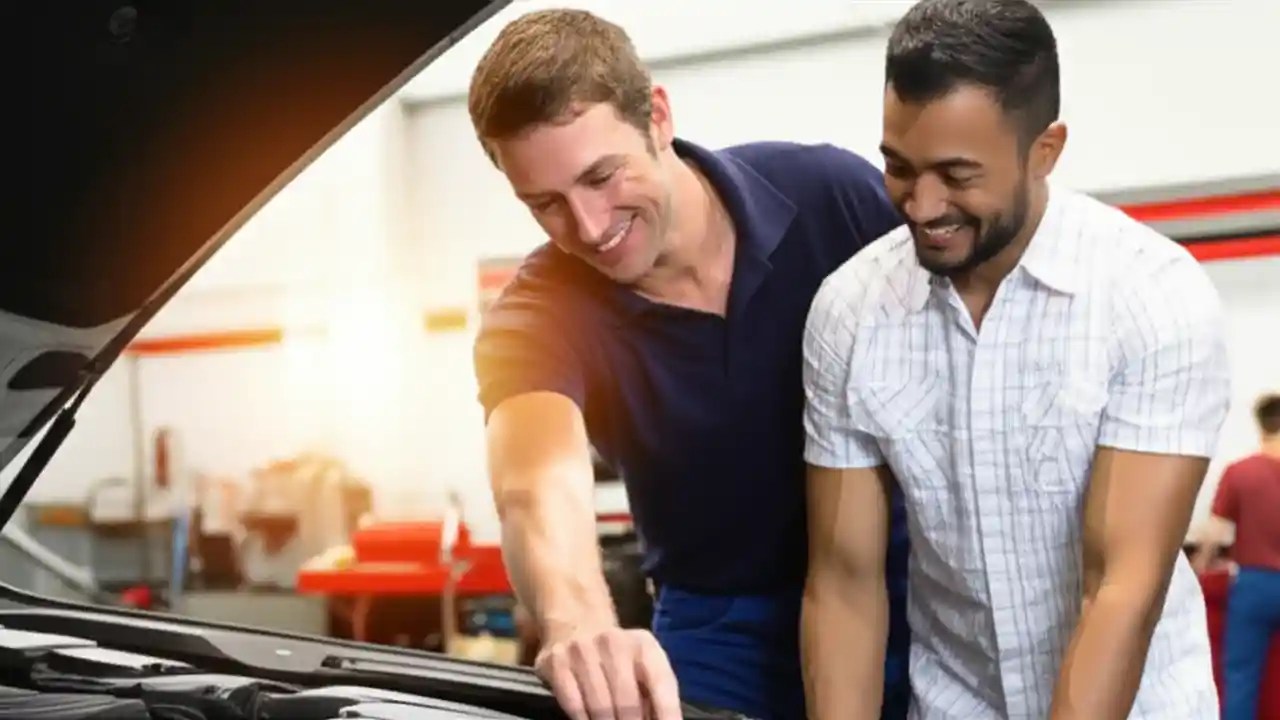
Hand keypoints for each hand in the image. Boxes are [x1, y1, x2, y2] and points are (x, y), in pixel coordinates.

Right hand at [534, 626, 681, 719]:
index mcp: (644, 645)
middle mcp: (614, 643)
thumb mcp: (643, 664)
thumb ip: (656, 695)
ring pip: (600, 708)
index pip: (662, 685)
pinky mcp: (556, 662)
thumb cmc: (618, 656)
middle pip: (628, 703)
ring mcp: (582, 651)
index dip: (668, 715)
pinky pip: (574, 706)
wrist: (575, 622)